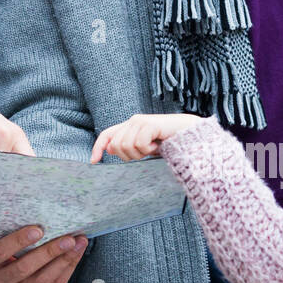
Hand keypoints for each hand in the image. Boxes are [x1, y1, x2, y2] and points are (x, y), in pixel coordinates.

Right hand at [0, 226, 87, 282]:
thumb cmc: (0, 249)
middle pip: (24, 268)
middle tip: (69, 238)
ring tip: (78, 245)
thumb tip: (40, 215)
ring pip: (42, 280)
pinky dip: (66, 270)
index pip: (0, 252)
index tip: (38, 229)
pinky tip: (75, 256)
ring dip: (64, 261)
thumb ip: (10, 231)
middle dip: (49, 252)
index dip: (19, 241)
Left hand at [90, 113, 207, 162]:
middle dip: (129, 156)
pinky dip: (149, 149)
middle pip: (116, 146)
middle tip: (145, 153)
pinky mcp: (149, 124)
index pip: (107, 135)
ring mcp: (140, 121)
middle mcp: (132, 121)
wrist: (188, 132)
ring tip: (153, 147)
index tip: (93, 161)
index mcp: (129, 126)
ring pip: (126, 146)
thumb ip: (128, 145)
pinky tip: (158, 144)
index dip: (98, 147)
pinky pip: (139, 144)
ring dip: (141, 153)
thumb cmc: (167, 141)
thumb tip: (110, 148)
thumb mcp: (145, 147)